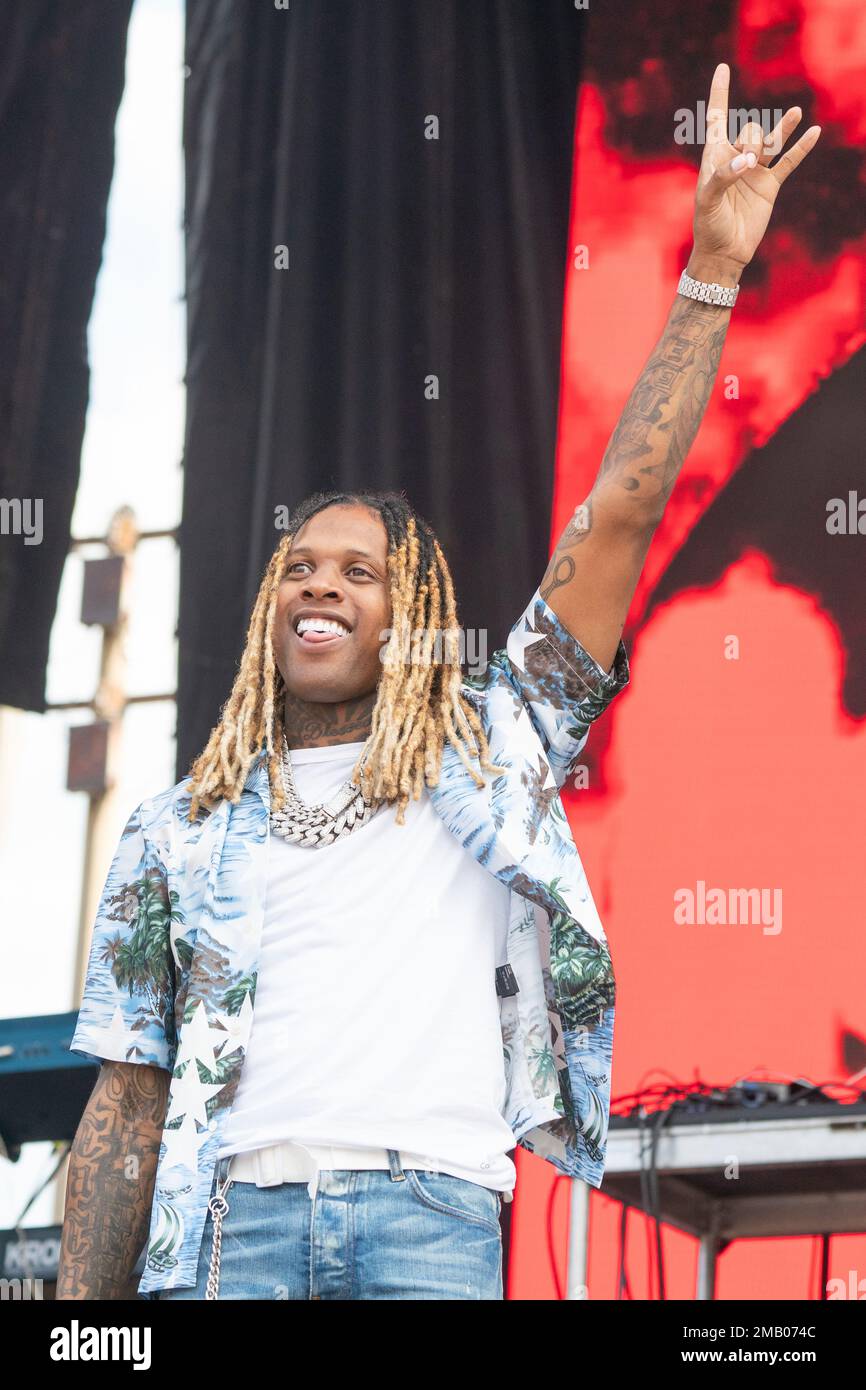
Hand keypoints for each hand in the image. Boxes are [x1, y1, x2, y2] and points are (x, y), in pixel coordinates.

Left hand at [688, 62, 820, 285]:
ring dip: (781, 129)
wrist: (724, 252)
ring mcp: (755, 171)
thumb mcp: (708, 201)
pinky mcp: (769, 185)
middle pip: (749, 130)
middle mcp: (736, 159)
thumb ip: (723, 177)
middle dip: (752, 140)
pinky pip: (788, 162)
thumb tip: (748, 162)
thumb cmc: (708, 226)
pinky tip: (814, 132)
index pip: (716, 118)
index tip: (723, 69)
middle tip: (747, 165)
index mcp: (714, 157)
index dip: (719, 94)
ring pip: (770, 141)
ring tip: (795, 114)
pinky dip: (801, 148)